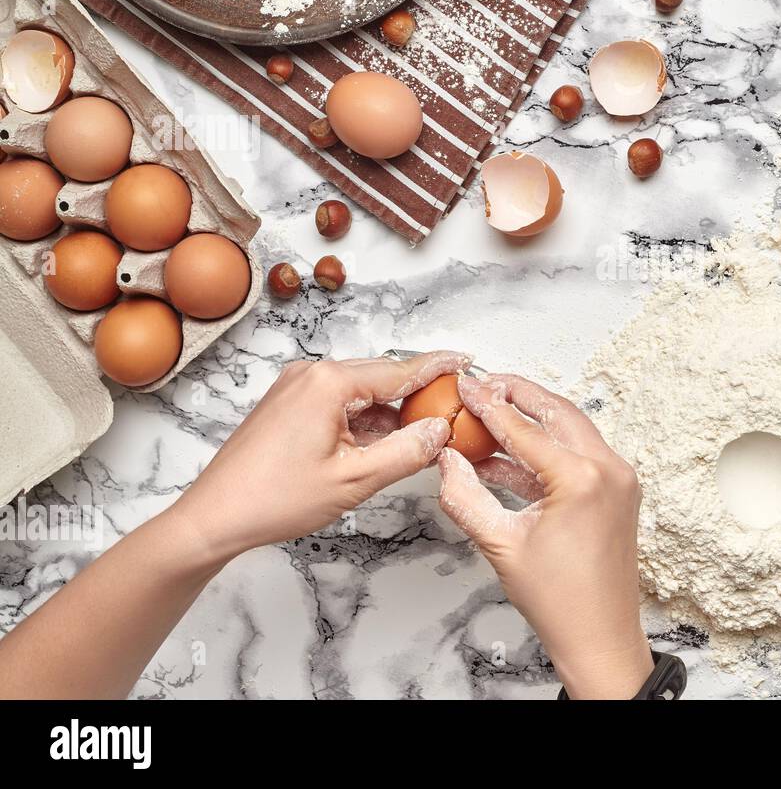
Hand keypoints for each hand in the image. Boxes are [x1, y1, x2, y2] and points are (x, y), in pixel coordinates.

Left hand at [169, 351, 466, 562]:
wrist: (214, 517)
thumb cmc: (275, 499)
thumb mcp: (355, 480)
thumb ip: (406, 451)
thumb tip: (440, 430)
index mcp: (329, 382)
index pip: (400, 370)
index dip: (439, 368)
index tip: (468, 362)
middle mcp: (312, 374)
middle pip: (382, 377)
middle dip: (417, 394)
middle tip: (453, 410)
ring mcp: (297, 387)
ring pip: (362, 392)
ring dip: (390, 412)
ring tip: (420, 437)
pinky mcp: (289, 404)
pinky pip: (340, 402)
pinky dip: (364, 420)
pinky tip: (381, 444)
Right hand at [439, 373, 652, 698]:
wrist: (600, 637)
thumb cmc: (561, 602)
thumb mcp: (500, 544)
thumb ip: (465, 496)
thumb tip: (447, 462)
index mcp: (583, 479)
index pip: (525, 428)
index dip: (488, 404)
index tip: (467, 387)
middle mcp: (609, 470)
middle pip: (557, 412)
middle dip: (518, 394)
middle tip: (485, 383)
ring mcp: (619, 480)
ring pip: (571, 430)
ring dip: (533, 421)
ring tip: (492, 414)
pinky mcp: (618, 492)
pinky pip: (579, 456)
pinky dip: (546, 451)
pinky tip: (508, 455)